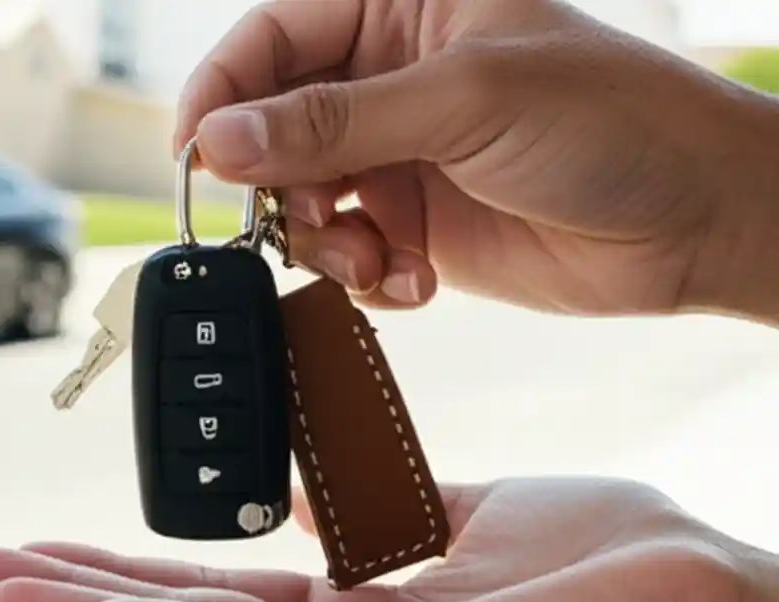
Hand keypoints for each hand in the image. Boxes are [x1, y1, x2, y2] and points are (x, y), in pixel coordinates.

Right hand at [176, 0, 778, 323]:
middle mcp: (389, 77)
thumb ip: (331, 122)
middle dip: (273, 184)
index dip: (220, 94)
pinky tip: (414, 280)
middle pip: (272, 126)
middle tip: (291, 223)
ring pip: (302, 198)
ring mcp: (399, 153)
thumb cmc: (613, 120)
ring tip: (376, 259)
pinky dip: (363, 276)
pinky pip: (346, 252)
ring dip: (322, 241)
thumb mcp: (463, 100)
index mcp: (399, 7)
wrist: (699, 222)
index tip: (194, 156)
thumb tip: (217, 139)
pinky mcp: (415, 223)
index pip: (271, 37)